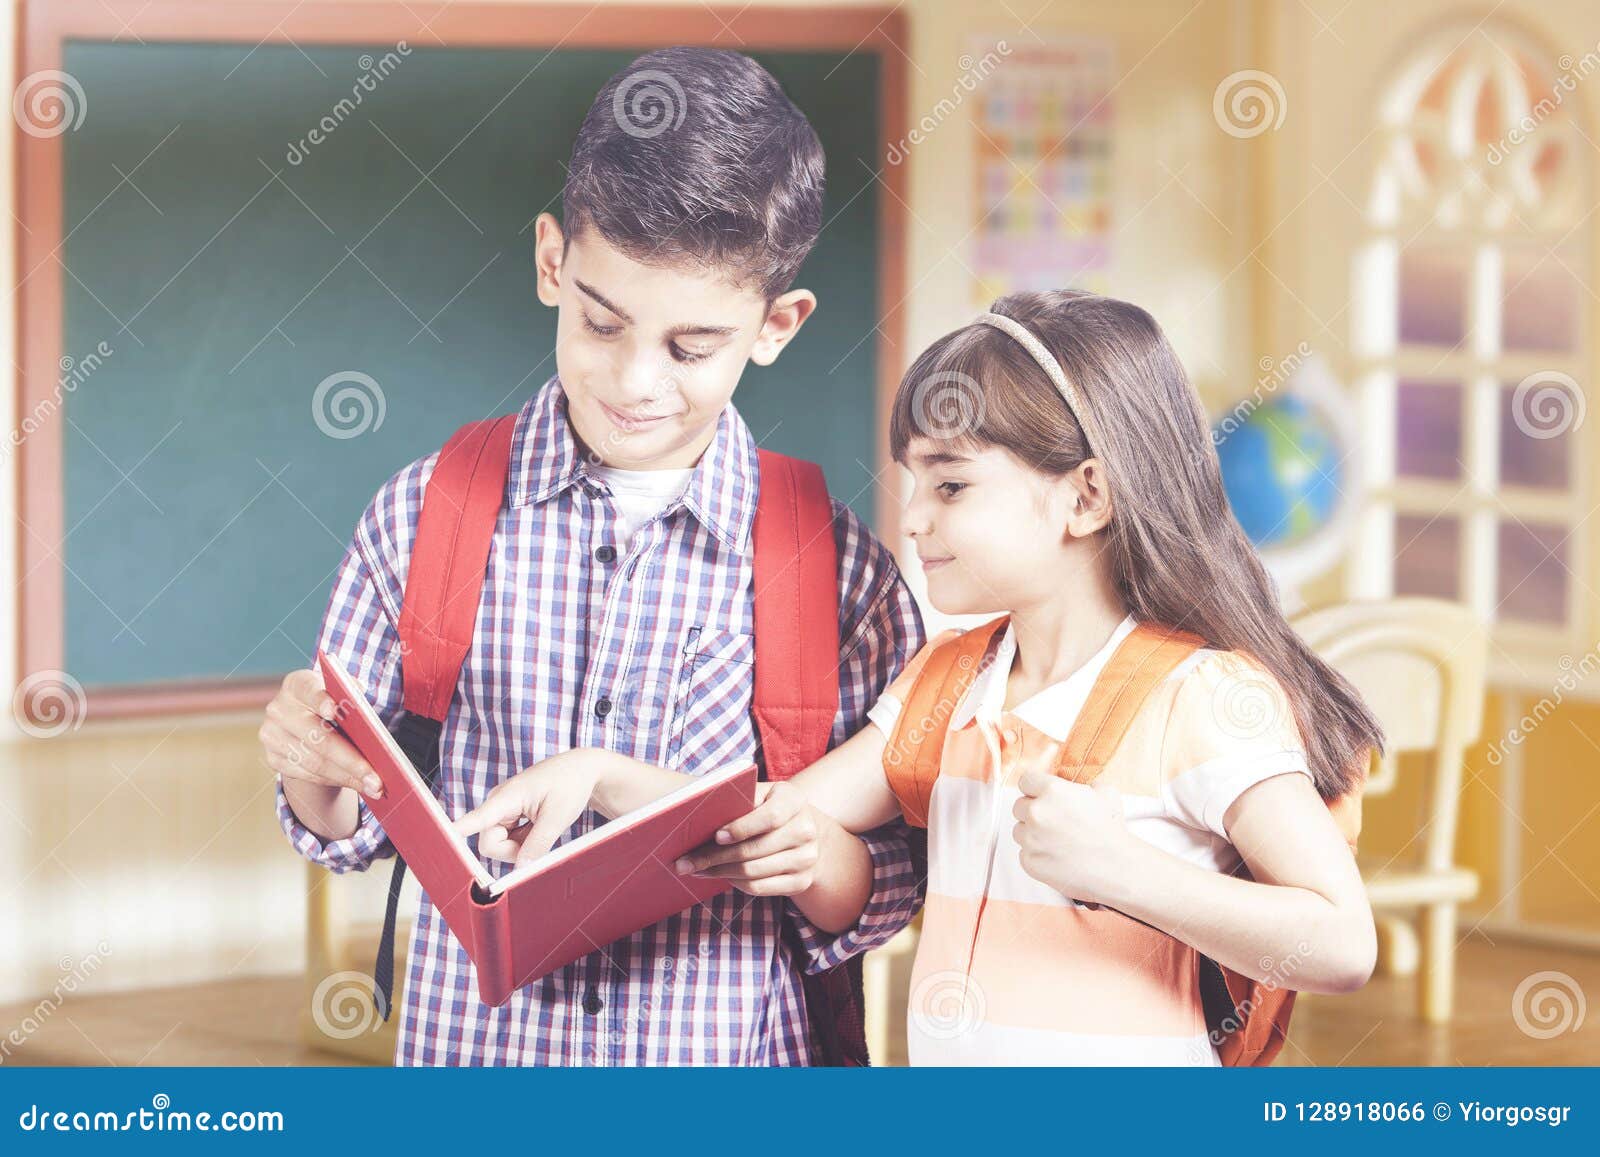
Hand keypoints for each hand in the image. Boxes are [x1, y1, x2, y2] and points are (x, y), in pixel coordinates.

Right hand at [259, 668, 382, 797]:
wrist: (307, 722)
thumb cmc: (334, 705)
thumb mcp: (342, 694)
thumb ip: (353, 699)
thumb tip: (368, 720)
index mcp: (297, 684)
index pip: (309, 690)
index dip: (321, 700)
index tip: (335, 711)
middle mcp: (279, 708)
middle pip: (317, 737)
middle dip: (350, 760)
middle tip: (376, 777)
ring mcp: (272, 735)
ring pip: (314, 762)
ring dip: (347, 777)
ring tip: (373, 786)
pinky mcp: (273, 758)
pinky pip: (308, 775)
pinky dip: (335, 781)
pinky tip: (356, 784)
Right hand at [453, 749, 604, 866]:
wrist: (580, 770)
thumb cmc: (570, 785)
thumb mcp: (558, 817)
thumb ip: (538, 844)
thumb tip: (520, 869)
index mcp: (508, 796)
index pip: (478, 817)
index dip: (461, 829)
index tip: (445, 837)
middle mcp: (497, 804)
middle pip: (490, 844)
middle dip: (513, 851)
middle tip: (539, 836)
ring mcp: (501, 812)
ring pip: (498, 846)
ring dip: (521, 846)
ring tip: (541, 826)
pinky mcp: (507, 818)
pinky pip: (508, 842)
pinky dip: (524, 842)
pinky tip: (537, 826)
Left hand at [674, 781, 826, 897]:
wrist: (801, 830)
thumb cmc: (767, 808)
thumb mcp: (758, 795)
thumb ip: (737, 802)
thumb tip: (696, 818)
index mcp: (794, 801)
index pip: (770, 817)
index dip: (741, 828)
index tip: (715, 836)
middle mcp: (806, 830)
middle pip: (755, 849)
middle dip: (715, 856)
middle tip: (686, 861)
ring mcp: (807, 859)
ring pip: (753, 871)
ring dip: (719, 872)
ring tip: (697, 869)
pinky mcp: (801, 882)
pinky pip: (760, 888)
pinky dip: (734, 883)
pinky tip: (720, 875)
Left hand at [1011, 770, 1137, 904]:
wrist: (1116, 868)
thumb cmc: (1111, 832)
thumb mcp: (1105, 793)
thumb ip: (1085, 784)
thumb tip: (1078, 786)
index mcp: (1052, 790)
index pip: (1026, 781)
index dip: (1034, 788)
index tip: (1040, 795)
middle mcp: (1036, 812)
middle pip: (1019, 806)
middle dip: (1033, 811)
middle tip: (1052, 821)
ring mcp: (1031, 839)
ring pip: (1019, 830)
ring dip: (1032, 833)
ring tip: (1056, 841)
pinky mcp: (1029, 862)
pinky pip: (1024, 853)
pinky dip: (1037, 854)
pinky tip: (1057, 856)